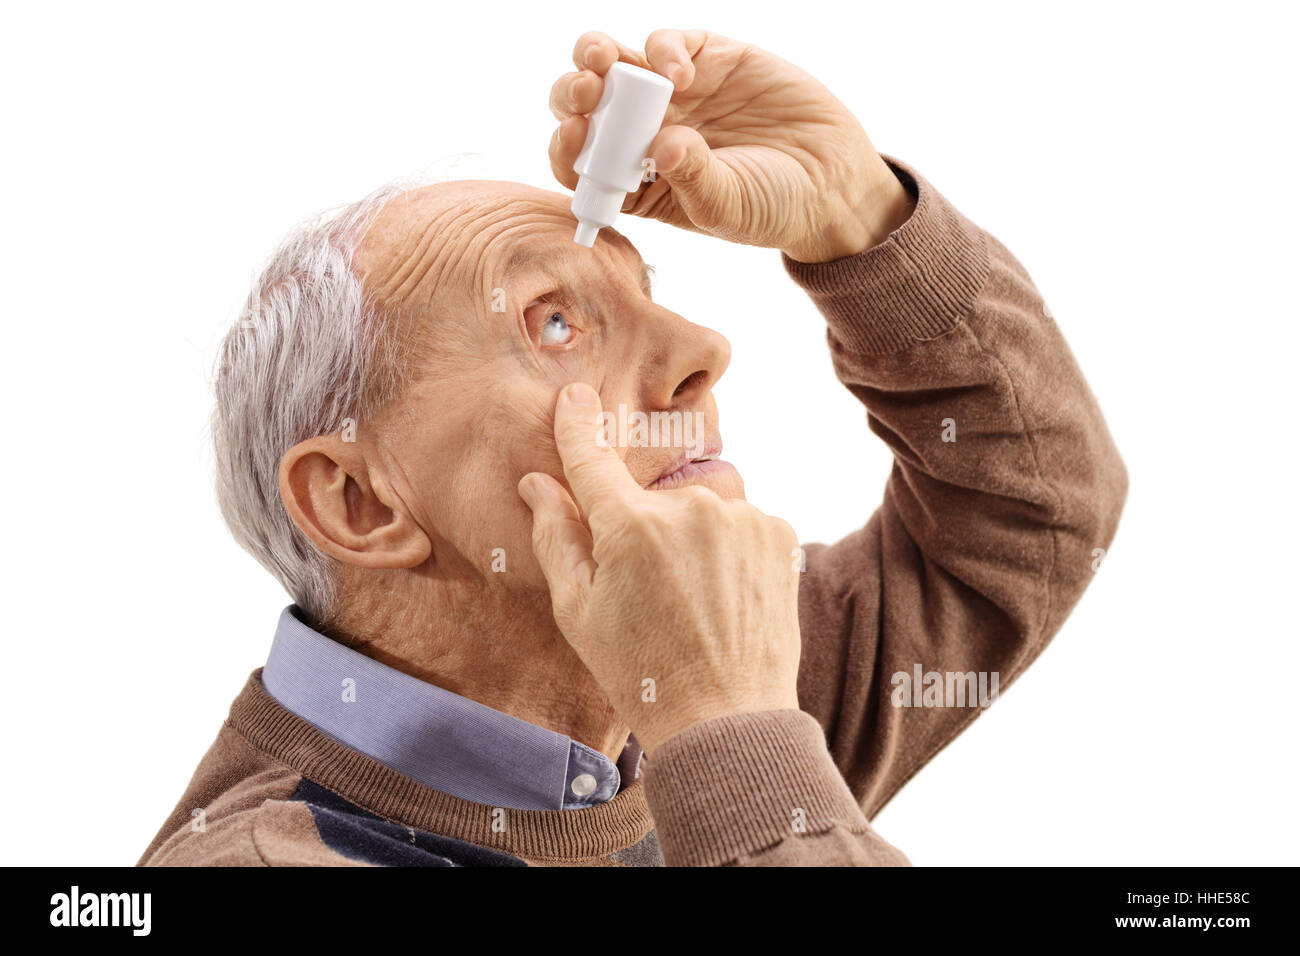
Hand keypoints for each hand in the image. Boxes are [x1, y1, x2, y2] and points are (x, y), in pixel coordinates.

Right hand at [518, 383, 802, 754]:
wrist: (727, 717)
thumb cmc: (639, 671)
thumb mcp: (578, 611)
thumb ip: (556, 537)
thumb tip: (537, 484)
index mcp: (630, 526)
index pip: (592, 459)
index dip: (579, 425)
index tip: (575, 397)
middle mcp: (689, 507)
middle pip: (650, 497)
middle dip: (644, 528)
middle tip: (651, 591)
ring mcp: (739, 517)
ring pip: (699, 508)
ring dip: (692, 538)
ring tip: (694, 600)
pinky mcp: (777, 532)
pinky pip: (739, 521)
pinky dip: (729, 548)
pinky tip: (725, 595)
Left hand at [548, 29, 915, 261]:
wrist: (832, 181)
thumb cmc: (772, 208)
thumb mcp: (727, 208)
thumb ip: (691, 179)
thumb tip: (661, 144)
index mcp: (636, 183)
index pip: (582, 163)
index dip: (567, 148)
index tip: (570, 137)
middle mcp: (644, 135)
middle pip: (587, 108)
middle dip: (574, 95)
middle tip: (585, 92)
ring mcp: (673, 96)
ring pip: (615, 65)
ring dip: (599, 58)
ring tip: (605, 62)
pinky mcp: (707, 60)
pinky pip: (668, 45)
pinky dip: (664, 51)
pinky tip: (681, 73)